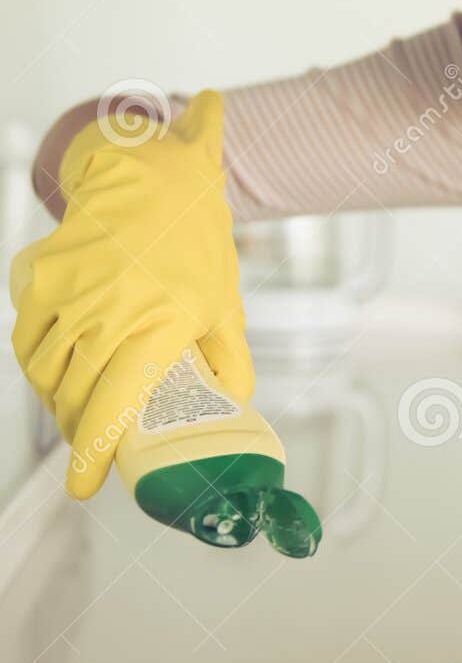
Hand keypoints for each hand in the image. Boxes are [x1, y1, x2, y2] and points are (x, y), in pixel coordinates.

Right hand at [11, 90, 253, 499]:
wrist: (152, 174)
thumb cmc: (195, 242)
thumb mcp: (223, 302)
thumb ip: (229, 360)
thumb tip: (233, 406)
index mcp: (162, 323)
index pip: (117, 404)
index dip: (94, 453)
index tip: (82, 489)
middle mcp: (111, 311)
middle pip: (75, 398)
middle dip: (79, 433)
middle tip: (90, 450)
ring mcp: (71, 293)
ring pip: (46, 374)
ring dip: (57, 403)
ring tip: (75, 413)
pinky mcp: (41, 278)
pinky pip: (27, 340)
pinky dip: (38, 365)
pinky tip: (57, 372)